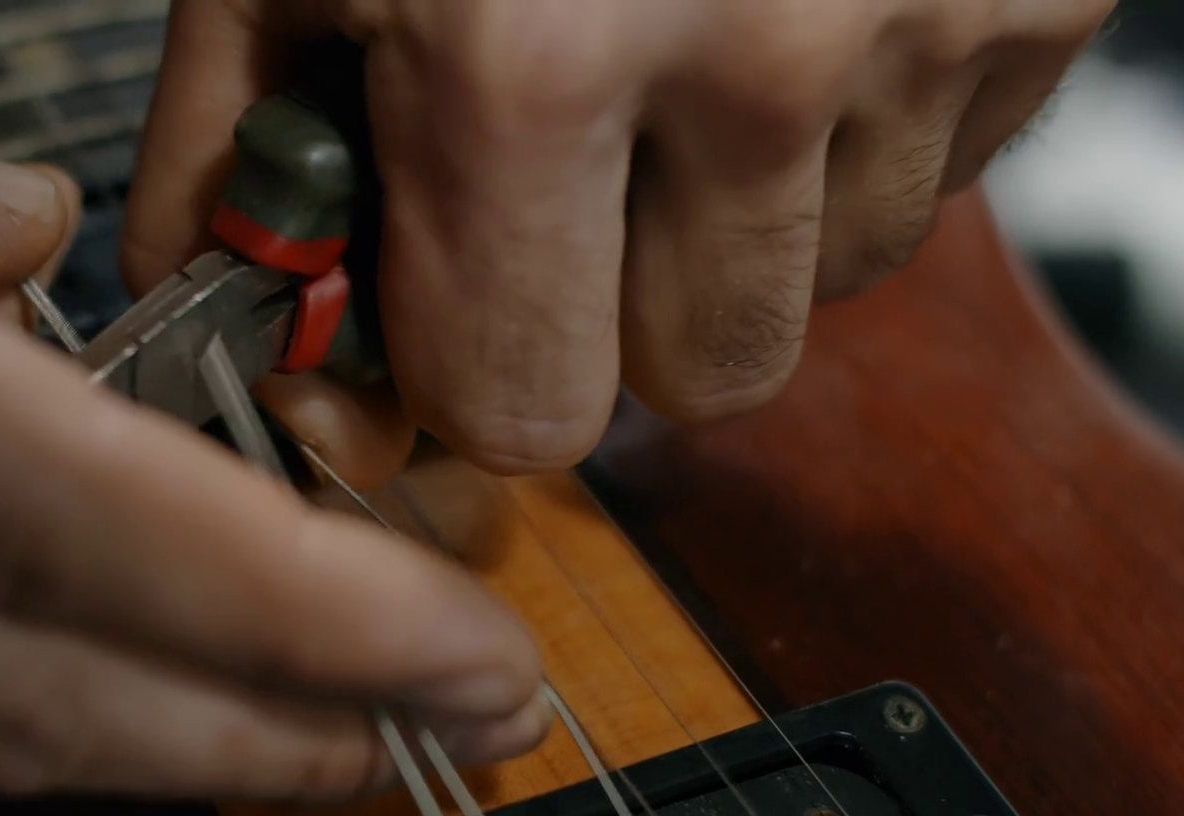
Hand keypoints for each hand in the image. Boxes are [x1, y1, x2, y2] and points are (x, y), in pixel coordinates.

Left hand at [123, 0, 1113, 473]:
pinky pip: (942, 170)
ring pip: (828, 281)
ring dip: (748, 215)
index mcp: (528, 65)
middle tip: (583, 170)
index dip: (484, 368)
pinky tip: (789, 0)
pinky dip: (856, 125)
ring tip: (689, 45)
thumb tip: (245, 324)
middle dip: (625, 310)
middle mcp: (753, 58)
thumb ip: (240, 149)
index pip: (528, 406)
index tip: (470, 311)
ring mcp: (922, 16)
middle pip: (704, 376)